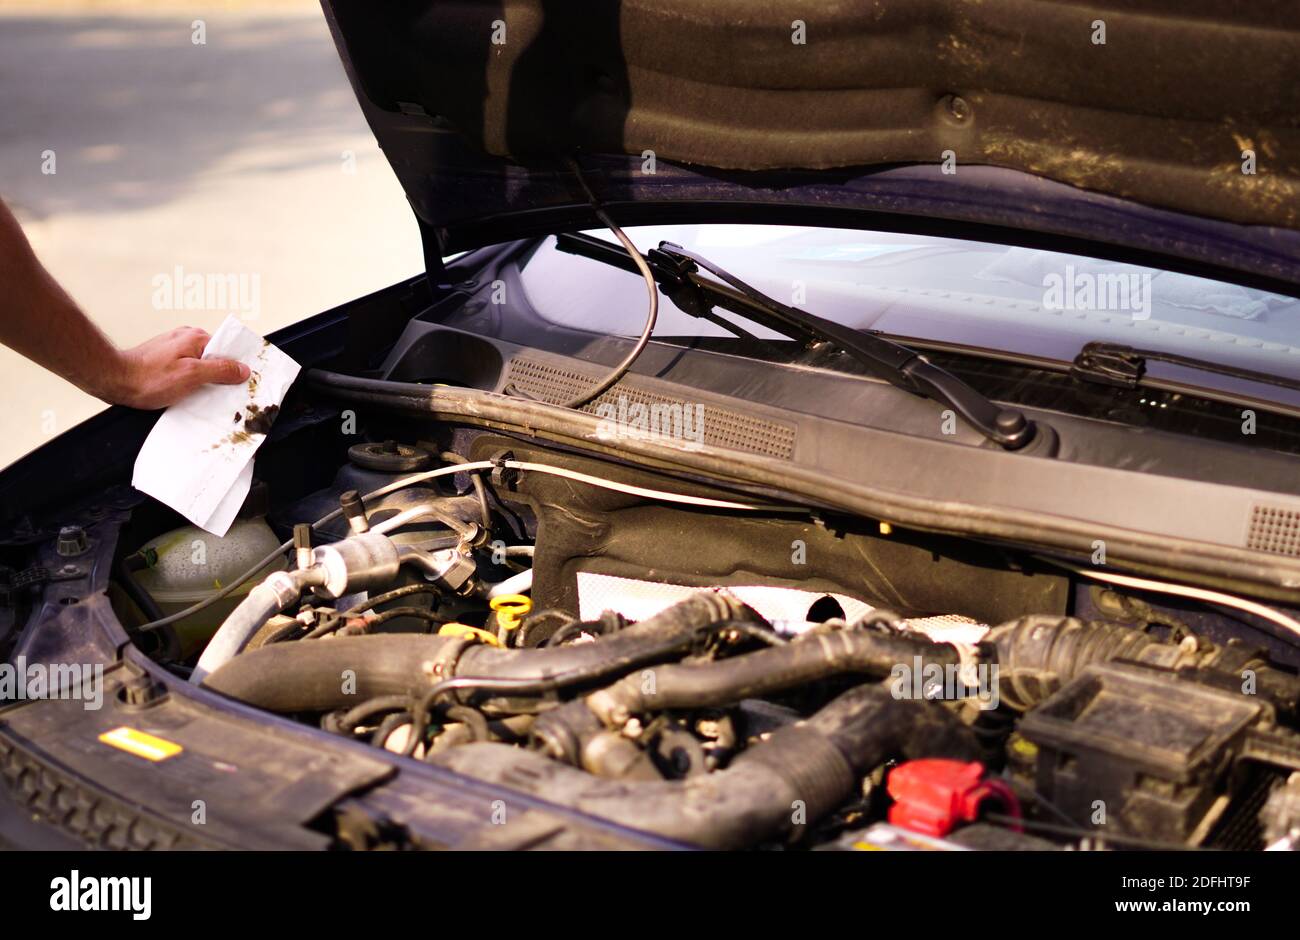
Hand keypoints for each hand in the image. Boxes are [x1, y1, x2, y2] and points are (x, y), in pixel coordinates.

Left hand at [106, 326, 250, 409]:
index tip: (242, 382)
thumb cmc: (147, 379)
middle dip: (221, 376)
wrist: (114, 381)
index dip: (237, 367)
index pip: (228, 349)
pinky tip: (188, 392)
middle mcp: (186, 339)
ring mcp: (175, 348)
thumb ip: (220, 370)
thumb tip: (242, 369)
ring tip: (200, 394)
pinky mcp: (167, 360)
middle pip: (217, 357)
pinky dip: (193, 381)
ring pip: (203, 365)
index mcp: (196, 337)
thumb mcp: (192, 375)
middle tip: (220, 393)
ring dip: (206, 380)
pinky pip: (190, 370)